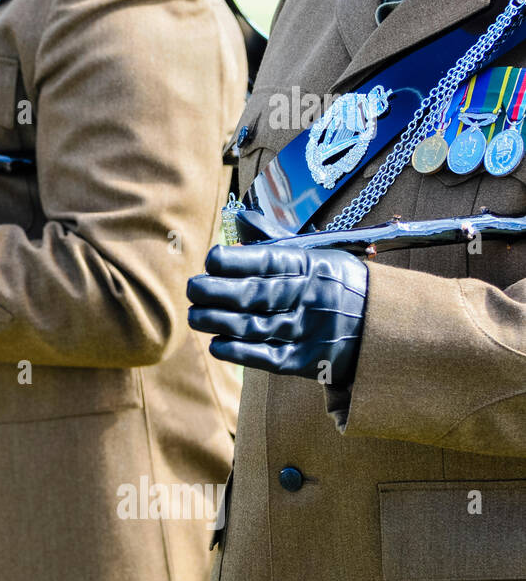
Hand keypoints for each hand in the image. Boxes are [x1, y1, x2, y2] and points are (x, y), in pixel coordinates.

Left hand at [187, 245, 368, 384]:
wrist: (386, 326)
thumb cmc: (340, 284)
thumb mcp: (320, 255)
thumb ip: (276, 243)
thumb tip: (241, 219)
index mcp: (312, 267)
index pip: (268, 262)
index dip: (235, 261)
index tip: (210, 259)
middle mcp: (309, 298)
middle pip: (255, 295)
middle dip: (217, 291)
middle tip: (192, 288)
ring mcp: (308, 331)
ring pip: (254, 327)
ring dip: (218, 321)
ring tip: (194, 316)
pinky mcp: (306, 361)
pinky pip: (267, 358)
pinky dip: (238, 352)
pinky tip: (216, 344)